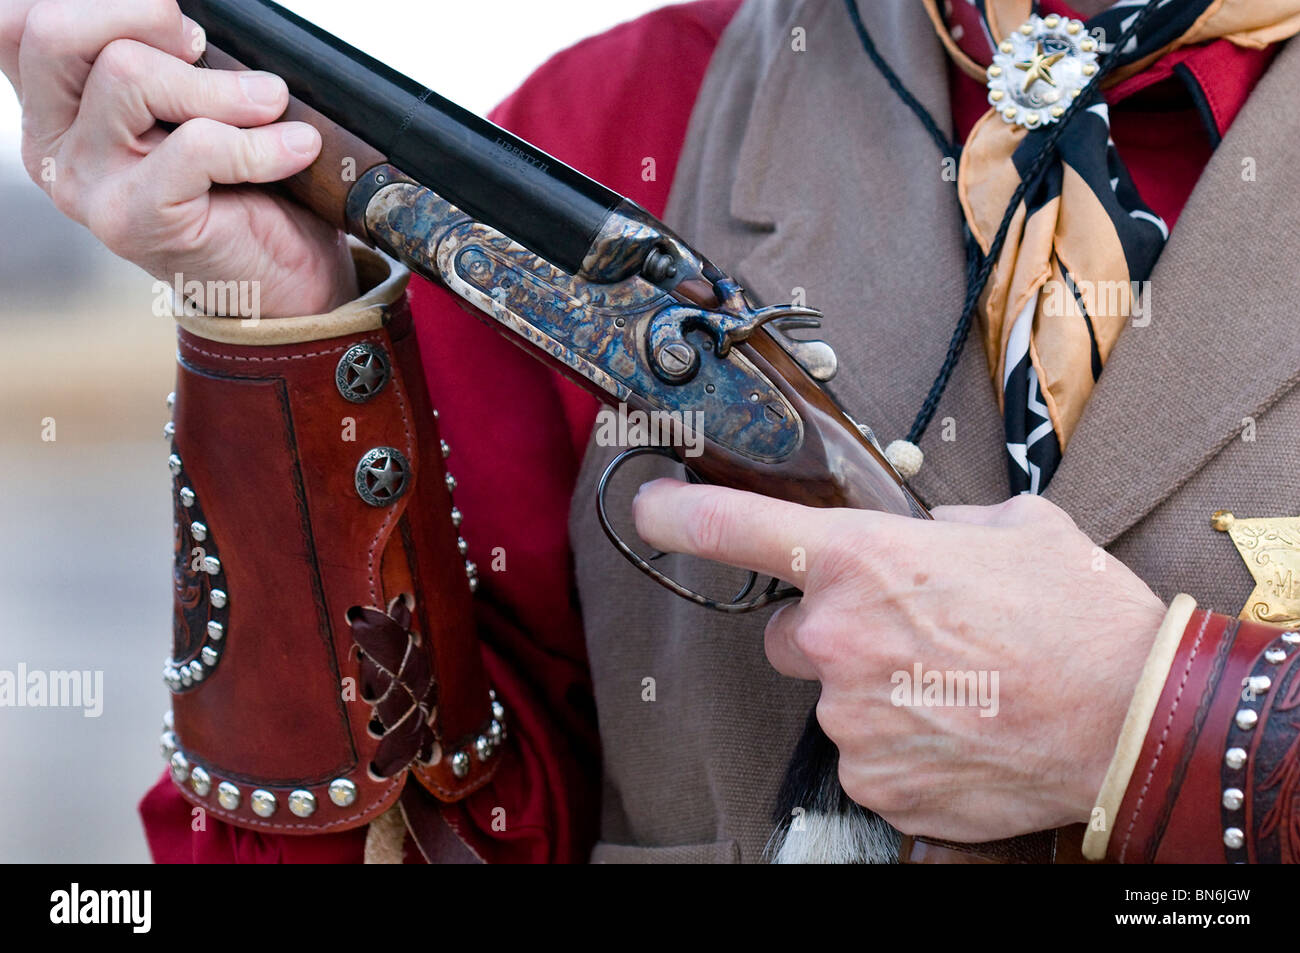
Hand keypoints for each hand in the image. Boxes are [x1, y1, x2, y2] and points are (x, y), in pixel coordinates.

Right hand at [0, 0, 356, 316]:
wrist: (276, 281)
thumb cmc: (239, 189)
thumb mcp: (190, 107)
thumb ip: (166, 59)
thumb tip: (188, 18)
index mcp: (52, 108)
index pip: (21, 22)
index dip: (100, 5)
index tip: (176, 30)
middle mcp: (51, 146)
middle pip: (58, 33)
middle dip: (147, 19)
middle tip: (205, 48)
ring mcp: (87, 186)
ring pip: (128, 76)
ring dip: (219, 85)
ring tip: (271, 104)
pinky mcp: (135, 220)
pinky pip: (196, 145)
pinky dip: (259, 142)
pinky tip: (294, 148)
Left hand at [633, 480, 1166, 841]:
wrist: (1134, 717)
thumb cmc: (1078, 616)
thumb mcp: (1011, 527)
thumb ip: (938, 524)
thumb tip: (919, 535)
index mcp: (861, 560)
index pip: (734, 529)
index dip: (678, 515)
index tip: (652, 508)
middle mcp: (836, 641)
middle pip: (790, 635)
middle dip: (834, 633)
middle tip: (911, 636)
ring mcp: (849, 719)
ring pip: (831, 698)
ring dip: (874, 691)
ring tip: (954, 685)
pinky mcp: (872, 782)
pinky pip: (863, 754)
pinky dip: (898, 745)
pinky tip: (955, 728)